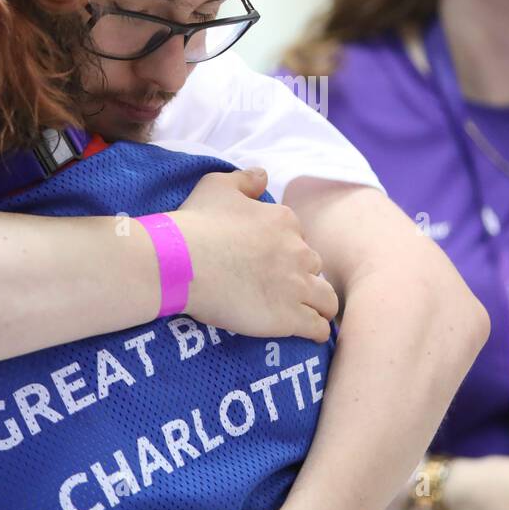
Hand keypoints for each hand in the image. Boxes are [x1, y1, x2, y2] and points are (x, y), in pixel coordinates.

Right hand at [171, 168, 337, 342]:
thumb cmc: (196, 223)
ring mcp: (296, 285)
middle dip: (300, 276)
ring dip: (318, 304)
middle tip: (277, 287)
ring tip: (305, 313)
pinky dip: (315, 330)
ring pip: (327, 299)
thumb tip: (263, 176)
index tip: (266, 260)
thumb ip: (245, 179)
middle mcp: (298, 251)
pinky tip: (307, 333)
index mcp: (283, 220)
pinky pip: (318, 327)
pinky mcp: (290, 317)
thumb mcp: (217, 185)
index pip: (297, 237)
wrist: (181, 263)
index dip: (283, 249)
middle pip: (312, 266)